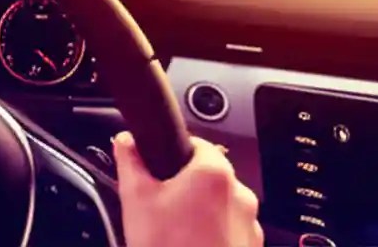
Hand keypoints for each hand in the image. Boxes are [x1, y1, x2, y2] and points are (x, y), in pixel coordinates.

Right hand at [113, 131, 261, 246]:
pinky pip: (229, 232)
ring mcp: (250, 224)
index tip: (158, 171)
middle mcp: (240, 194)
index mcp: (213, 172)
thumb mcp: (136, 199)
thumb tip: (127, 142)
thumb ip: (131, 161)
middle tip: (161, 208)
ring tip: (175, 235)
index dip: (172, 155)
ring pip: (219, 206)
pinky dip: (212, 236)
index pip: (195, 143)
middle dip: (185, 188)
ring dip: (200, 213)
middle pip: (207, 177)